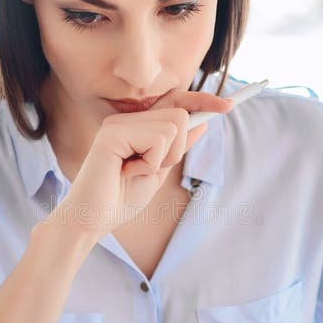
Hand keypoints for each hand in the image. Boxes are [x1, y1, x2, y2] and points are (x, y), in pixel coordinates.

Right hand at [58, 90, 233, 238]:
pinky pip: (158, 139)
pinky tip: (127, 172)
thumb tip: (200, 124)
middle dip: (176, 150)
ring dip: (162, 158)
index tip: (230, 106)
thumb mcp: (158, 171)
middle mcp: (125, 119)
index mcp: (134, 126)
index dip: (202, 101)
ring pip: (173, 125)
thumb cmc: (118, 201)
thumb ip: (176, 148)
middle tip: (148, 169)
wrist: (92, 221)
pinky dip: (150, 163)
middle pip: (180, 115)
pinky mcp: (113, 132)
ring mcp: (118, 123)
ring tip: (135, 172)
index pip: (174, 103)